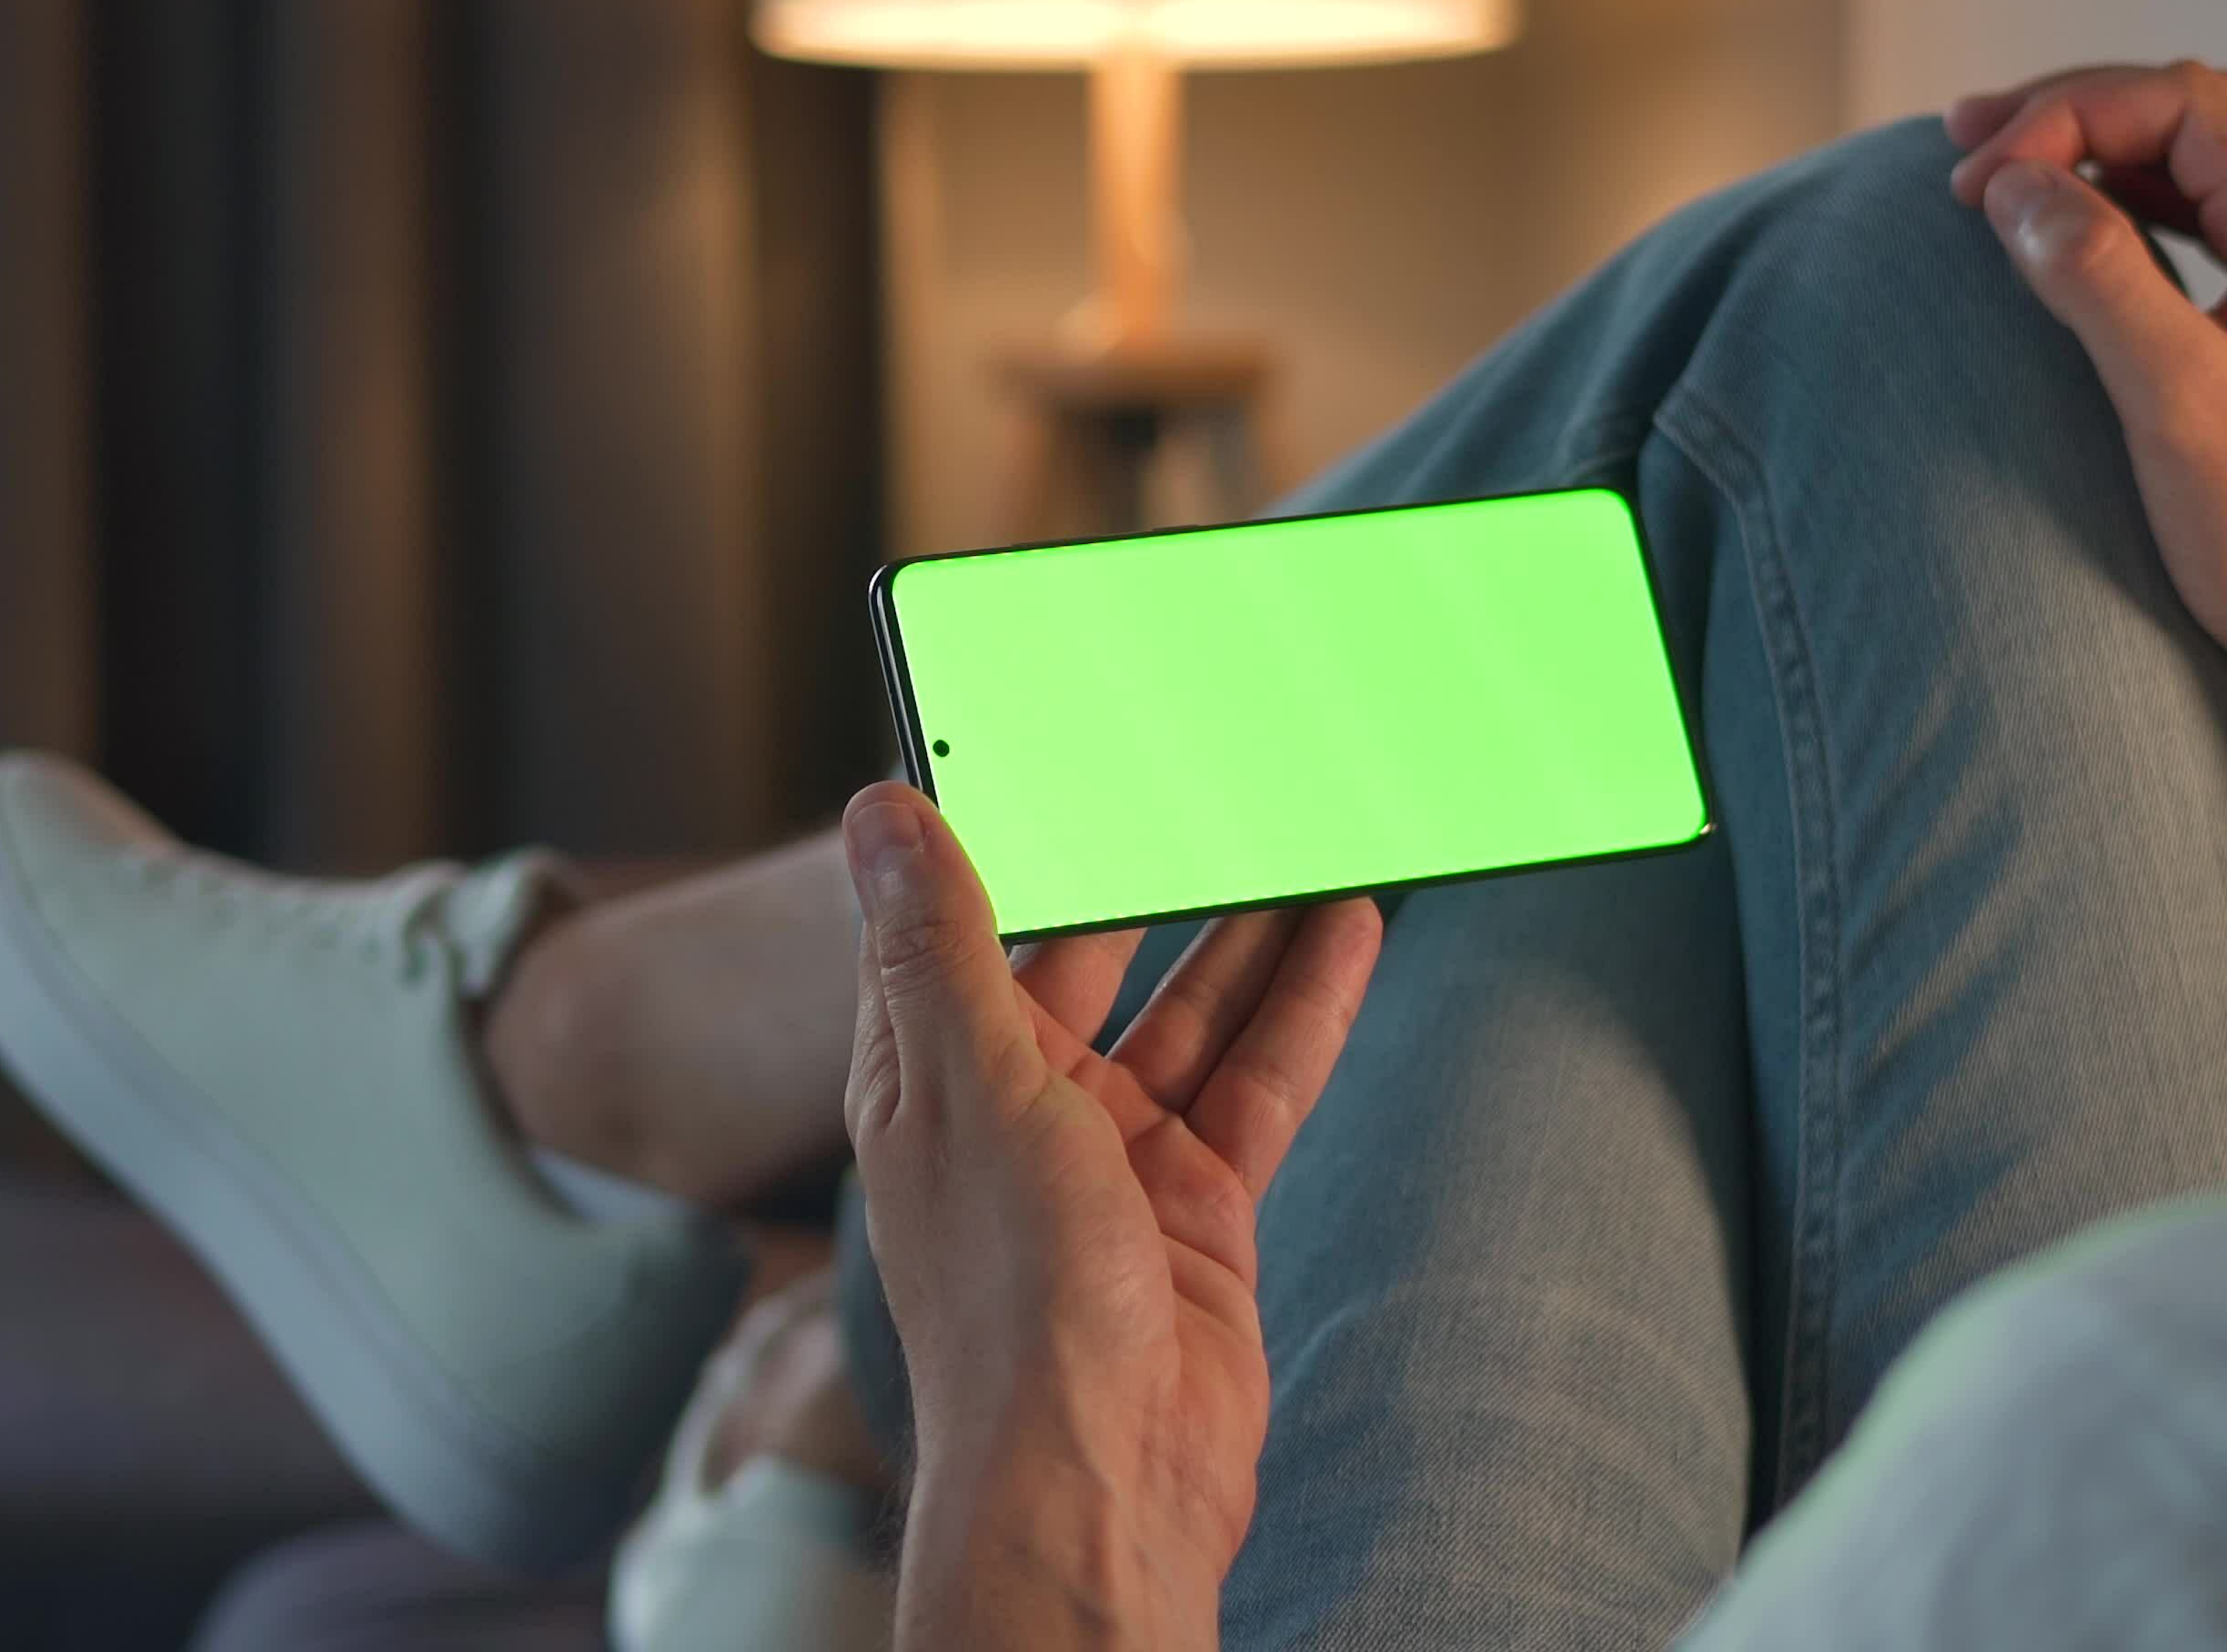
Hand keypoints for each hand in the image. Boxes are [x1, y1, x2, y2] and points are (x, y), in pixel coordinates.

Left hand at [839, 782, 1382, 1646]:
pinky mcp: (1200, 1203)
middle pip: (1089, 959)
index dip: (999, 842)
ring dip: (1244, 931)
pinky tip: (1347, 931)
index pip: (954, 926)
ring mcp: (1112, 1158)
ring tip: (1303, 831)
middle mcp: (1014, 1110)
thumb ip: (937, 943)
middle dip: (1145, 876)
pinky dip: (1303, 1008)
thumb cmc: (1010, 1304)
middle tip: (1204, 774)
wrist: (1103, 1478)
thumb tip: (879, 811)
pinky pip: (1257, 1080)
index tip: (1046, 749)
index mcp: (926, 1076)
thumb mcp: (969, 1084)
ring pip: (1190, 1013)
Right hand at [1945, 62, 2226, 716]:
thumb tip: (2017, 187)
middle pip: (2196, 122)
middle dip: (2076, 118)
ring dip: (2101, 165)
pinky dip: (2134, 221)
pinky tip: (2078, 250)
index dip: (2067, 118)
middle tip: (1966, 143)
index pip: (2184, 106)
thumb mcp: (2174, 399)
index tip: (1976, 182)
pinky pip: (2214, 238)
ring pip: (2204, 176)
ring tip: (2004, 183)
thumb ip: (2094, 277)